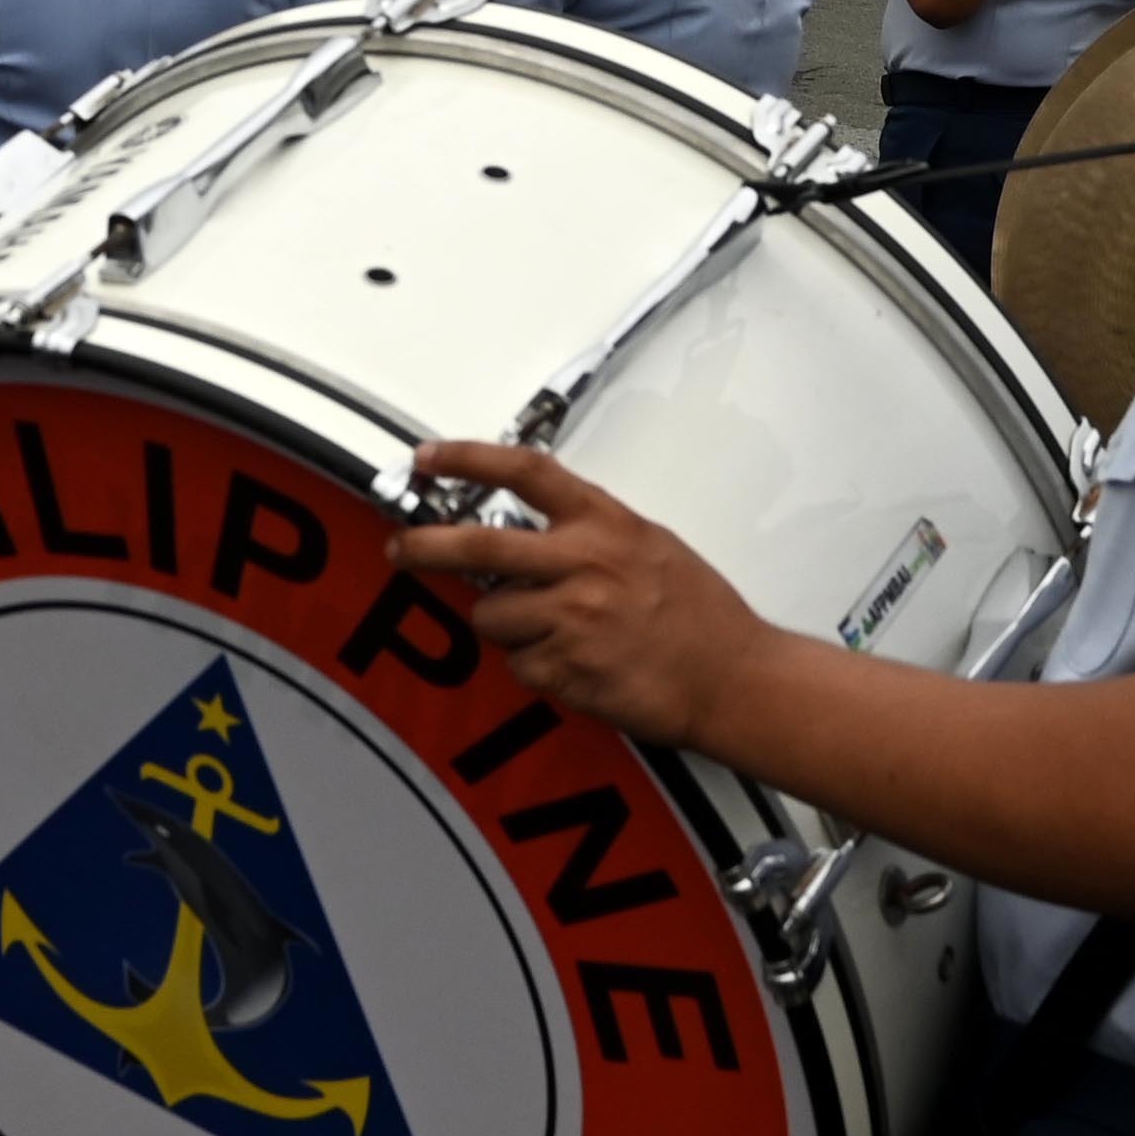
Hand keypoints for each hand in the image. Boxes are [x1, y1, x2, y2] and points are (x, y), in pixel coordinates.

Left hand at [392, 448, 777, 745]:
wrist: (733, 678)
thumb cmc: (700, 614)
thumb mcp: (648, 544)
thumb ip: (588, 533)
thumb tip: (532, 532)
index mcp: (604, 523)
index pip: (522, 472)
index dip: (465, 458)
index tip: (427, 457)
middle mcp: (583, 564)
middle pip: (477, 546)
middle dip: (424, 547)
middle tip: (401, 548)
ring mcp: (572, 618)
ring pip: (492, 616)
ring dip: (504, 624)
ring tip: (552, 630)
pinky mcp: (567, 669)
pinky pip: (518, 664)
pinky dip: (534, 665)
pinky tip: (575, 663)